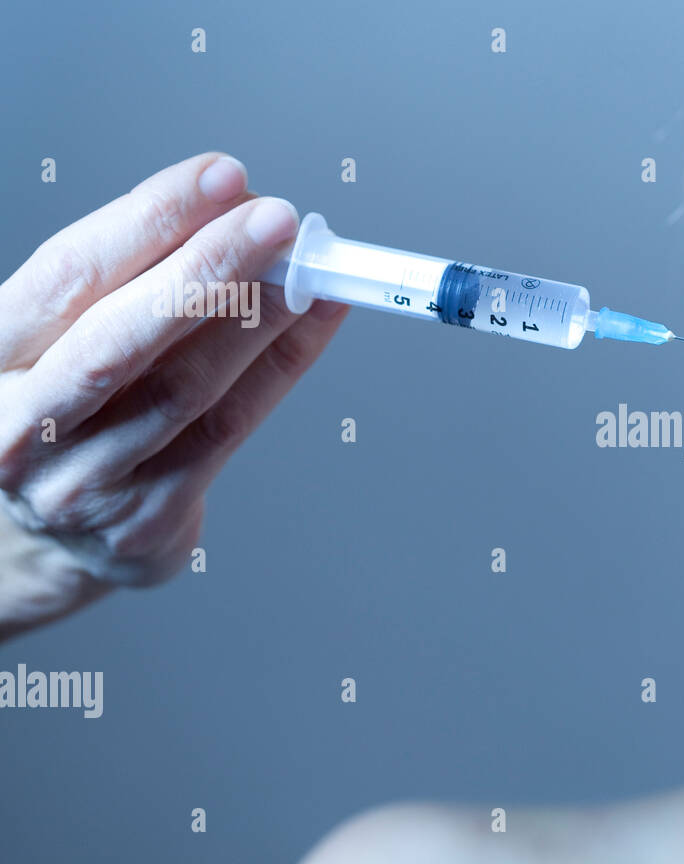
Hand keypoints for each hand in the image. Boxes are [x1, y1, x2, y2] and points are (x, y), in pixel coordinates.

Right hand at [0, 152, 347, 620]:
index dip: (152, 219)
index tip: (223, 176)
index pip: (70, 273)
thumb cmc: (68, 404)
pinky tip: (316, 320)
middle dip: (210, 269)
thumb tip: (234, 207)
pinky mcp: (144, 518)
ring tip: (309, 268)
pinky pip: (228, 428)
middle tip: (276, 219)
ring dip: (259, 319)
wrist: (53, 530)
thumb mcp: (61, 333)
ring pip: (185, 389)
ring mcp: (79, 482)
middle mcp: (19, 422)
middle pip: (122, 339)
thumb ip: (130, 276)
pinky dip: (281, 365)